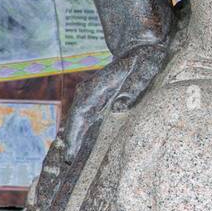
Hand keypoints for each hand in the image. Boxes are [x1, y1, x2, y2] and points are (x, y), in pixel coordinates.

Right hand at [62, 41, 168, 163]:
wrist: (139, 46)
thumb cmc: (144, 59)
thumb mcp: (144, 70)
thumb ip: (133, 88)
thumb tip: (120, 106)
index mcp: (99, 87)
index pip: (81, 113)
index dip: (74, 134)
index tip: (70, 154)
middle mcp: (90, 91)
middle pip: (76, 119)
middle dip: (71, 141)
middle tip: (67, 164)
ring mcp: (92, 94)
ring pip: (79, 118)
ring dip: (74, 137)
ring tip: (70, 160)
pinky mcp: (98, 97)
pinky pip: (86, 116)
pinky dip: (81, 130)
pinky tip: (81, 144)